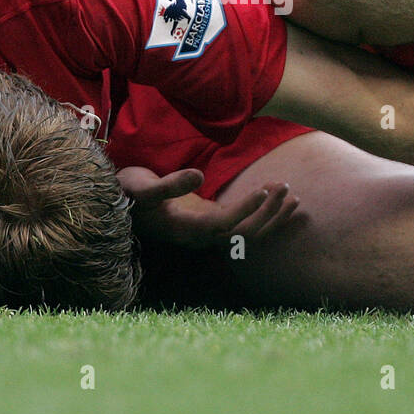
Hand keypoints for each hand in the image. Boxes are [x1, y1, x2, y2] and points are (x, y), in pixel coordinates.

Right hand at [117, 166, 299, 248]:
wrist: (119, 202)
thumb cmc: (129, 193)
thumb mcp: (144, 185)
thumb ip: (171, 183)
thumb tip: (199, 175)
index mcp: (186, 230)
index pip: (225, 224)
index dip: (247, 210)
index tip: (266, 190)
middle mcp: (200, 237)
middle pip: (243, 235)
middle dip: (268, 214)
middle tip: (287, 188)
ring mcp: (206, 232)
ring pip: (247, 233)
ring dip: (271, 217)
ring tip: (293, 196)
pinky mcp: (209, 221)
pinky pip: (242, 223)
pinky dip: (262, 213)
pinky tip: (277, 196)